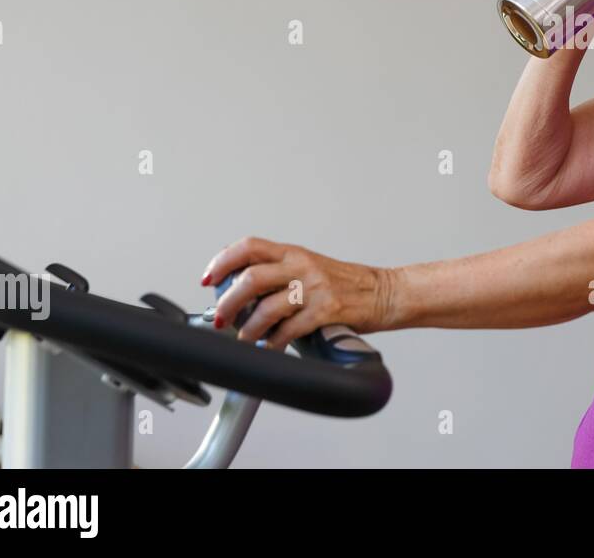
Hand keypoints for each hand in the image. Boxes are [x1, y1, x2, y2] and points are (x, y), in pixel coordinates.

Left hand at [200, 237, 391, 349]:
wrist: (384, 292)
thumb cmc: (347, 284)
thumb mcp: (310, 268)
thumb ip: (279, 275)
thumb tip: (239, 293)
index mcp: (295, 253)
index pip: (249, 246)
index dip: (222, 261)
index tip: (208, 279)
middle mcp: (302, 266)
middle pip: (251, 277)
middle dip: (228, 301)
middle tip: (221, 318)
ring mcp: (315, 288)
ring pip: (267, 307)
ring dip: (249, 328)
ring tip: (245, 338)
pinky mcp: (328, 310)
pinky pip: (290, 330)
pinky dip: (274, 343)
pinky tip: (271, 347)